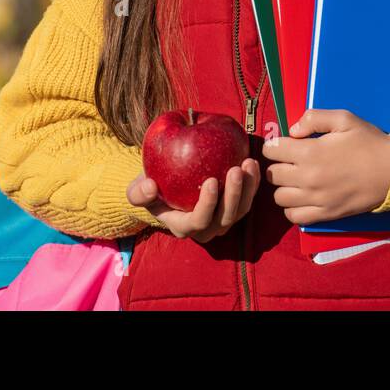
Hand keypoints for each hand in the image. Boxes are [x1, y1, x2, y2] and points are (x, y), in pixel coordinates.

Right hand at [126, 158, 260, 242]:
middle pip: (225, 218)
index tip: (212, 180)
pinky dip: (252, 182)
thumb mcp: (137, 190)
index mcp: (183, 226)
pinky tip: (252, 161)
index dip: (208, 204)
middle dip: (234, 195)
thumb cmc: (151, 189)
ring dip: (247, 188)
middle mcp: (206, 228)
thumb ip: (138, 192)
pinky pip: (247, 198)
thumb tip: (150, 187)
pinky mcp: (234, 207)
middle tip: (235, 169)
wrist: (164, 188)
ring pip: (241, 210)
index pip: (199, 221)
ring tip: (248, 163)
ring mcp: (222, 219)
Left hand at [261, 109, 389, 224]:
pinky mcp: (325, 214)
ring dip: (283, 187)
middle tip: (290, 160)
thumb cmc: (368, 142)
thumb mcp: (344, 118)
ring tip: (295, 179)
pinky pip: (294, 216)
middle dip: (277, 164)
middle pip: (272, 174)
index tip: (284, 144)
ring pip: (279, 197)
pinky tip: (301, 198)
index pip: (272, 150)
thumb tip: (292, 131)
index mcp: (310, 151)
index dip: (275, 145)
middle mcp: (308, 177)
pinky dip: (292, 208)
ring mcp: (316, 198)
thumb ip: (313, 118)